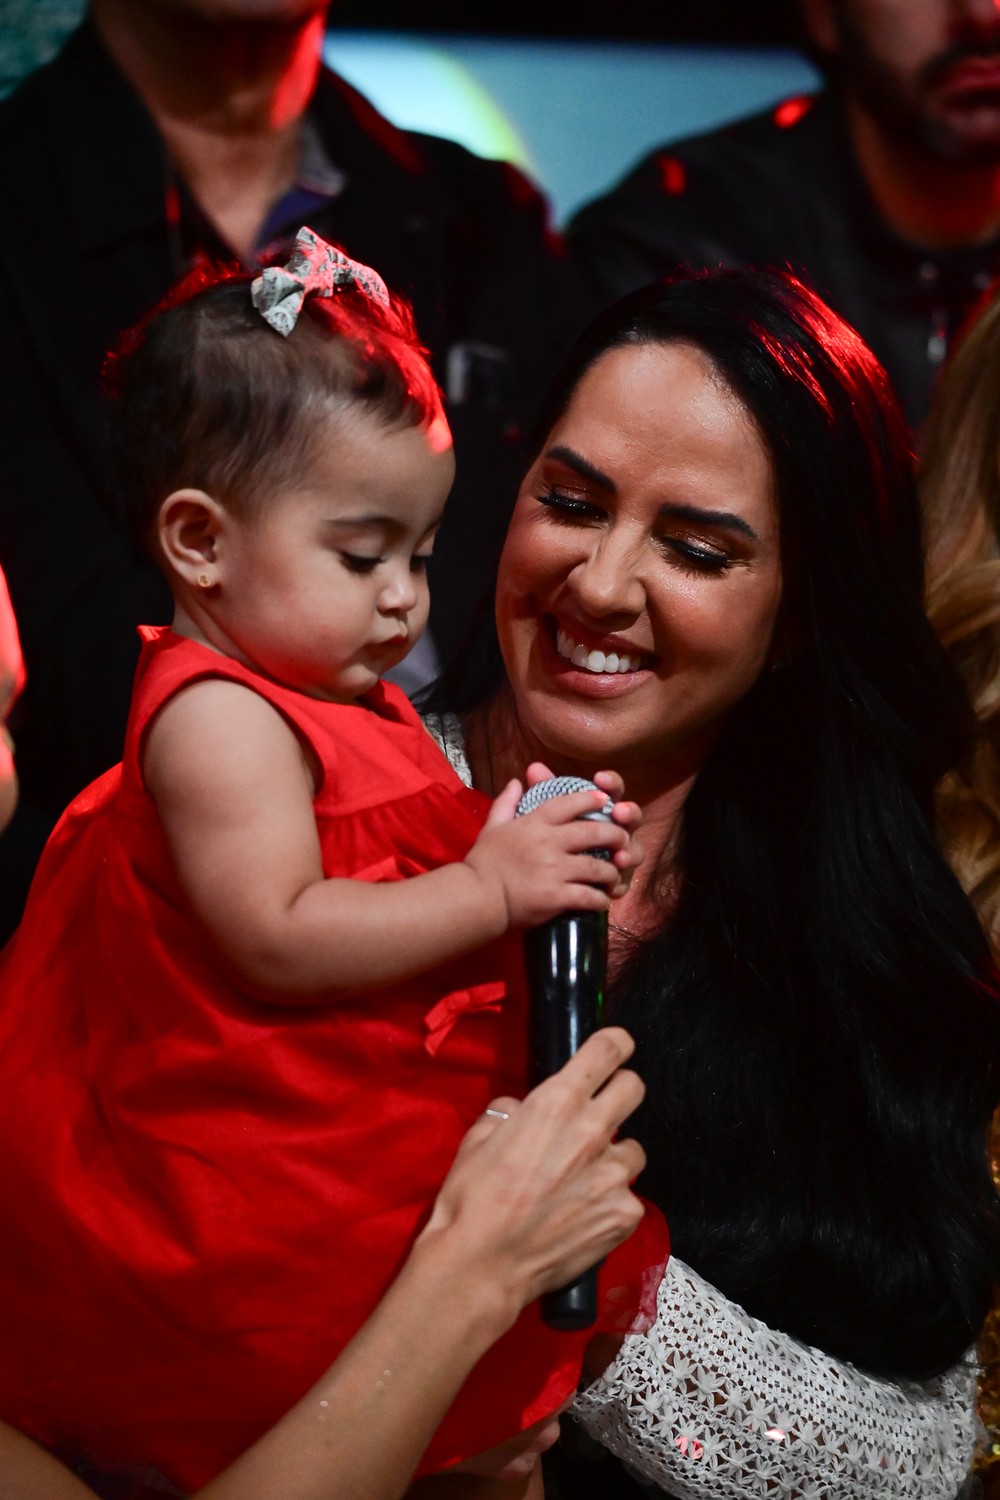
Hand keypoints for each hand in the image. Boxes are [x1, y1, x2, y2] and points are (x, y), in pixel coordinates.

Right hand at [416, 1027, 646, 1314]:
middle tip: (601, 1110)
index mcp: (556, 1102)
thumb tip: (523, 1111)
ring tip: (585, 1181)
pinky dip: (611, 1203)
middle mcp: (593, 1131)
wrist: (481, 1264)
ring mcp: (614, 1176)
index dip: (616, 1044)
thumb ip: (510, 1113)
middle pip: (633, 1088)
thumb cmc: (471, 1199)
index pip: (607, 1050)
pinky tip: (584, 1217)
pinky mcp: (625, 1214)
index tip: (616, 1048)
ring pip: (633, 1150)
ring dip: (614, 1157)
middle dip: (620, 1092)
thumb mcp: (479, 1137)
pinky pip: (628, 1197)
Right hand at [464, 764, 635, 926]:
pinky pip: (589, 896)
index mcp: (535, 824)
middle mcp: (549, 842)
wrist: (478, 896)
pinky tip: (604, 900)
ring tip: (615, 876)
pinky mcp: (557, 895)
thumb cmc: (484, 862)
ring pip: (598, 867)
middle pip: (594, 832)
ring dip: (612, 872)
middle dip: (615, 834)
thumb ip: (506, 802)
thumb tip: (516, 782)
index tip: (604, 799)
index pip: (568, 803)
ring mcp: (555, 869)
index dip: (589, 799)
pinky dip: (601, 899)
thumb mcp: (492, 826)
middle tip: (623, 840)